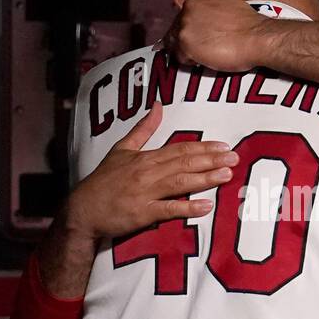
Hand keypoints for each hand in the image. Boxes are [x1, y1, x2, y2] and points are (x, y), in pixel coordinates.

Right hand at [63, 100, 237, 239]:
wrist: (83, 210)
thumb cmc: (104, 181)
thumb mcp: (121, 149)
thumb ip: (143, 129)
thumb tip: (158, 106)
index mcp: (145, 158)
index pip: (179, 149)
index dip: (203, 147)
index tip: (223, 146)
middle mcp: (147, 172)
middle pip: (184, 163)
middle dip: (211, 160)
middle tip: (234, 157)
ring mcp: (145, 193)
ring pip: (180, 183)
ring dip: (205, 178)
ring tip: (226, 175)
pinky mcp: (142, 213)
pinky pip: (168, 209)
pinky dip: (187, 207)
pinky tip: (206, 206)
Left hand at [158, 0, 272, 71]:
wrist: (258, 38)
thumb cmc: (250, 26)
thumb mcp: (230, 6)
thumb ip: (213, 7)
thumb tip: (207, 12)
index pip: (184, 12)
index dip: (190, 25)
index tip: (197, 33)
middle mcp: (189, 7)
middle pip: (177, 27)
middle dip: (187, 38)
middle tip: (206, 47)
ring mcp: (185, 25)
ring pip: (176, 42)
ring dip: (188, 50)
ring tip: (207, 53)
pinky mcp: (185, 43)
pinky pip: (179, 57)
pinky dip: (189, 61)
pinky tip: (205, 60)